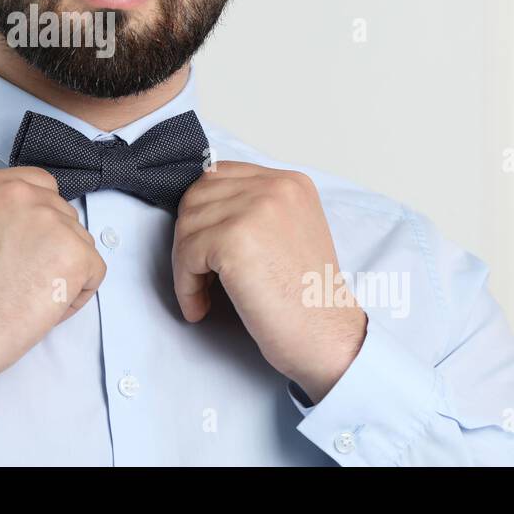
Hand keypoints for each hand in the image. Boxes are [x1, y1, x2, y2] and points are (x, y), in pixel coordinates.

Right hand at [0, 167, 106, 393]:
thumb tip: (27, 225)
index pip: (40, 185)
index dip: (40, 219)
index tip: (29, 245)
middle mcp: (21, 193)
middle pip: (63, 214)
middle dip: (53, 247)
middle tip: (23, 280)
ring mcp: (50, 220)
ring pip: (81, 242)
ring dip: (65, 271)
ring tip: (28, 297)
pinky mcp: (74, 252)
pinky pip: (95, 271)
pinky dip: (76, 295)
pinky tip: (42, 307)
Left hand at [172, 161, 366, 403]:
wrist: (328, 338)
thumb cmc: (307, 298)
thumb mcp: (290, 232)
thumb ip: (255, 211)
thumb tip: (202, 210)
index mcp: (289, 182)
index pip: (220, 175)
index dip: (203, 211)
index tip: (203, 245)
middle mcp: (274, 187)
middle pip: (198, 197)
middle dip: (190, 237)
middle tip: (198, 273)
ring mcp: (254, 210)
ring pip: (187, 225)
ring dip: (186, 264)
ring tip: (202, 294)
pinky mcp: (233, 240)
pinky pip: (186, 255)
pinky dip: (185, 285)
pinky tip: (200, 306)